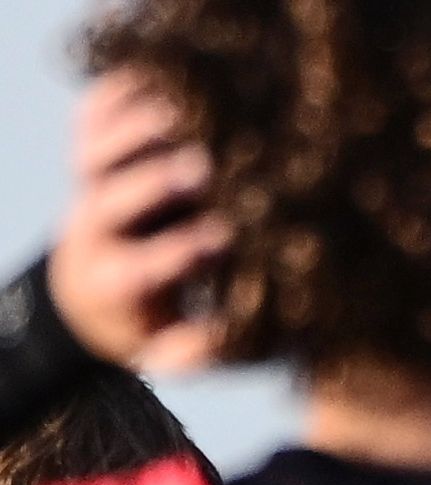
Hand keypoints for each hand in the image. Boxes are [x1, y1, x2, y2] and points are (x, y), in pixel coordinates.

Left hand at [44, 74, 233, 374]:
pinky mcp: (92, 145)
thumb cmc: (172, 316)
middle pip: (110, 201)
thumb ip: (217, 348)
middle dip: (156, 186)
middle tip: (203, 169)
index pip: (142, 269)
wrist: (109, 286)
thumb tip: (231, 339)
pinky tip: (170, 82)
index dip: (181, 253)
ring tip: (189, 113)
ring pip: (96, 152)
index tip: (226, 241)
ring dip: (139, 131)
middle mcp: (98, 230)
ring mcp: (91, 184)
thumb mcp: (196, 344)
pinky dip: (125, 93)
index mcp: (121, 282)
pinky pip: (94, 112)